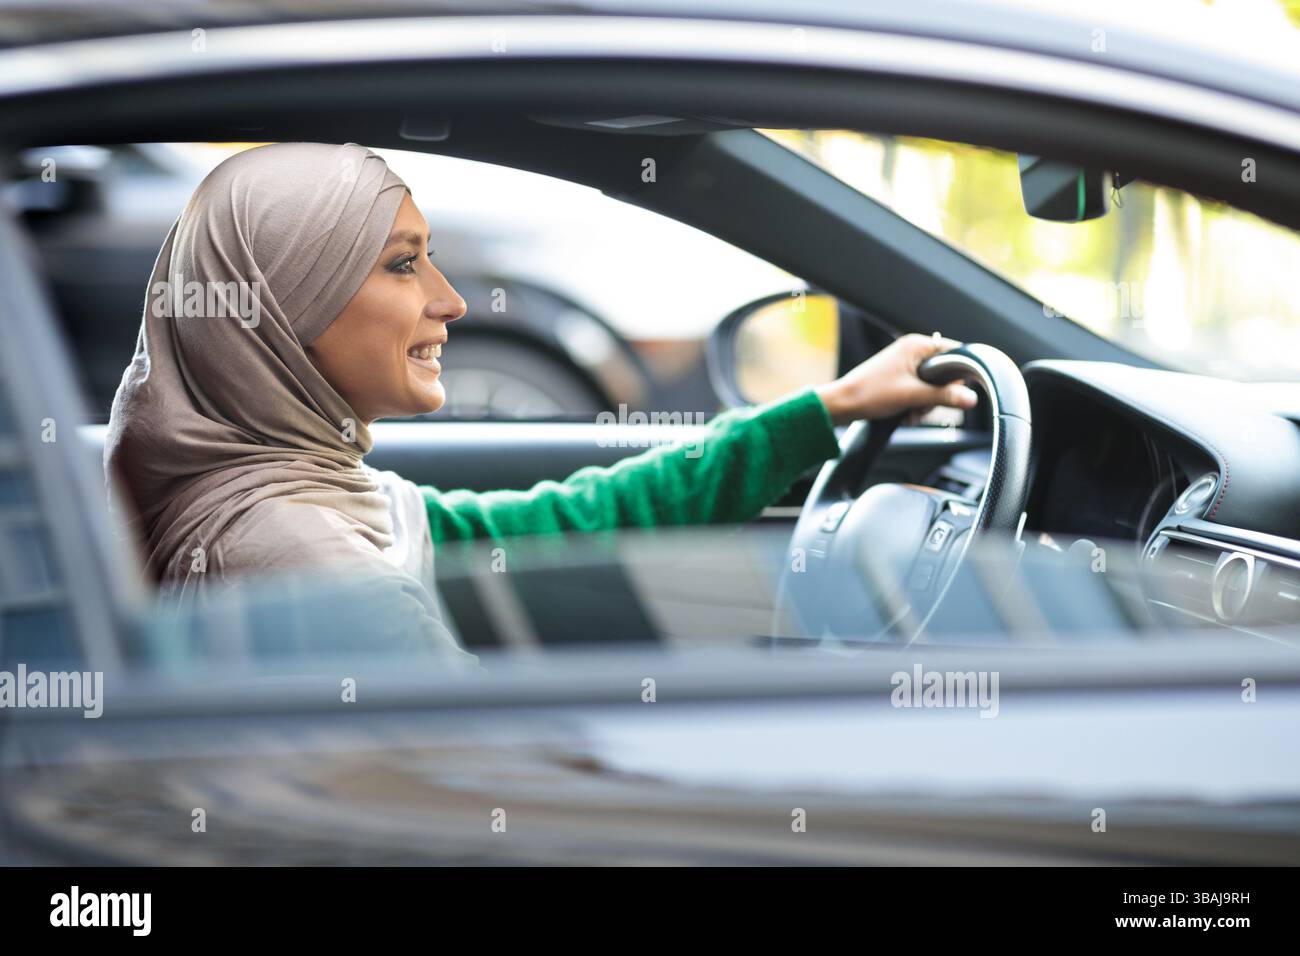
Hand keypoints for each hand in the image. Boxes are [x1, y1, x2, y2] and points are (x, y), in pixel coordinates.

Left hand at [815, 333, 978, 425]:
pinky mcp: (898, 378)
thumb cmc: (870, 394)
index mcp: (916, 345)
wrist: (842, 405)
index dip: (959, 374)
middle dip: (937, 396)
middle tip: (924, 407)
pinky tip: (905, 414)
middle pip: (944, 374)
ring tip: (911, 413)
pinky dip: (915, 404)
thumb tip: (972, 398)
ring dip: (925, 404)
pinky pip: (918, 391)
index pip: (954, 353)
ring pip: (931, 386)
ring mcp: (904, 365)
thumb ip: (945, 396)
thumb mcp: (913, 396)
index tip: (956, 391)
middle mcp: (911, 351)